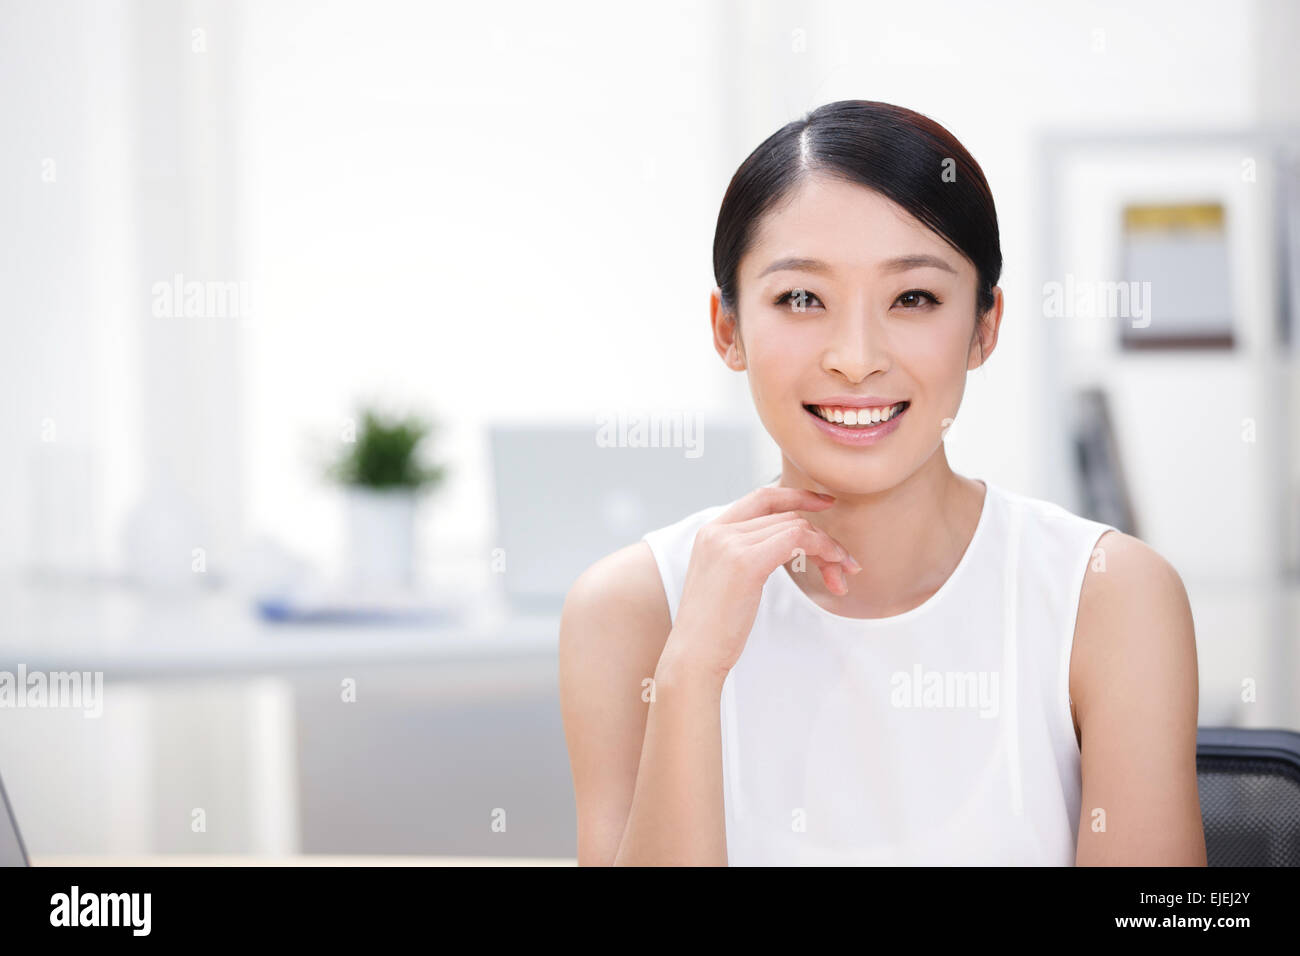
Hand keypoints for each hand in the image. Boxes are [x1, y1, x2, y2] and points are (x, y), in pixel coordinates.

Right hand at [665, 485, 860, 678]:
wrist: (694, 655)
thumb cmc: (713, 627)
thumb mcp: (726, 579)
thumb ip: (747, 553)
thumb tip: (789, 542)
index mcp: (711, 531)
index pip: (762, 497)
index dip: (797, 495)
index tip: (826, 503)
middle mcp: (718, 531)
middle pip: (786, 516)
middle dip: (822, 537)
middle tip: (845, 564)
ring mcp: (730, 544)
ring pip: (796, 527)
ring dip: (828, 549)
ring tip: (841, 575)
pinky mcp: (745, 562)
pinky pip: (796, 539)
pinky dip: (821, 549)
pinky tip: (833, 568)